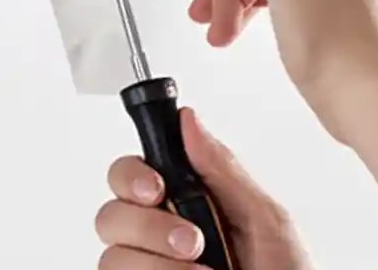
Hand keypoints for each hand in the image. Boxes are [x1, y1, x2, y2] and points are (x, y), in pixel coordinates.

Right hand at [96, 108, 312, 269]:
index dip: (133, 175)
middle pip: (110, 214)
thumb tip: (189, 121)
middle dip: (148, 226)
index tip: (158, 189)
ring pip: (112, 256)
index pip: (130, 174)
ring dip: (157, 265)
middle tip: (191, 242)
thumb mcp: (267, 220)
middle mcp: (158, 238)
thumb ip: (223, 170)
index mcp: (185, 205)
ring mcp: (148, 268)